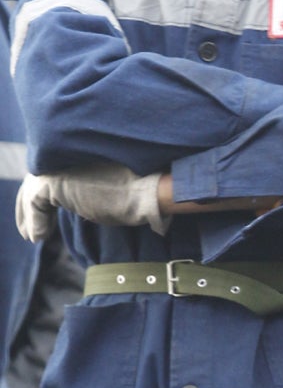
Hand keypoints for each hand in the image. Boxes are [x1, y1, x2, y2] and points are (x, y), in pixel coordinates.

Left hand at [15, 163, 168, 241]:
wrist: (148, 191)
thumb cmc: (141, 193)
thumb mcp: (113, 188)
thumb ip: (91, 189)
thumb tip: (79, 202)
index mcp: (85, 151)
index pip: (56, 169)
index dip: (48, 193)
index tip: (48, 215)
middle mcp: (70, 154)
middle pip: (40, 177)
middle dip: (31, 205)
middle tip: (33, 229)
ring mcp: (62, 165)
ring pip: (33, 190)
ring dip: (28, 216)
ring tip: (34, 236)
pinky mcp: (55, 181)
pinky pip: (34, 203)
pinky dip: (34, 222)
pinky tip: (39, 236)